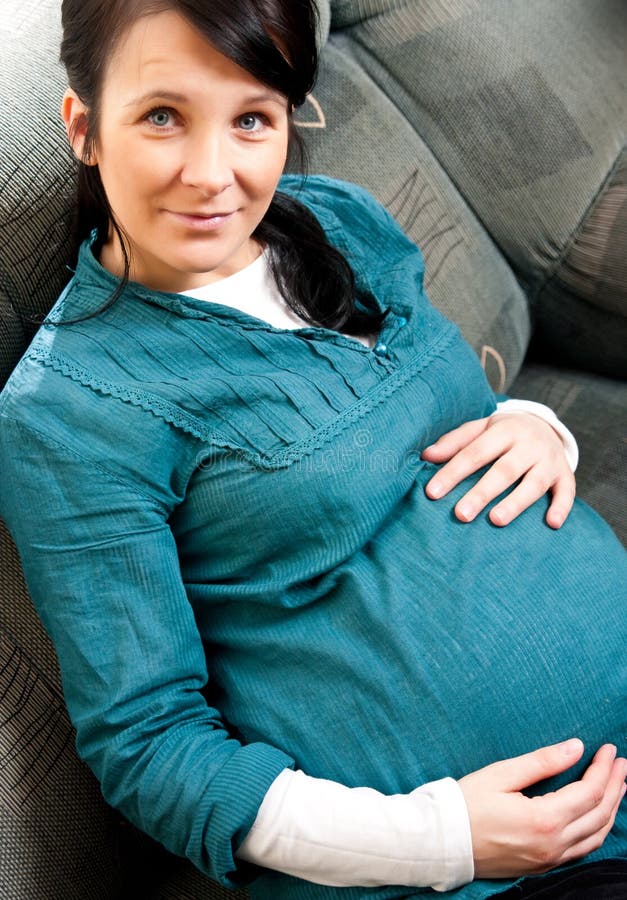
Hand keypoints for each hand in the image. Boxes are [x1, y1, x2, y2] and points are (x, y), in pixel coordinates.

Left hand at [422, 413, 575, 527]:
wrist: (545, 425)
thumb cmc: (502, 433)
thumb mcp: (480, 429)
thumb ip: (455, 442)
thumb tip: (426, 456)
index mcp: (504, 430)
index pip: (474, 453)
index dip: (453, 472)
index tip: (432, 493)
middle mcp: (529, 444)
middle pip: (504, 470)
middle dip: (481, 493)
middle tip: (460, 514)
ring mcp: (549, 460)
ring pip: (534, 483)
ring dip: (516, 503)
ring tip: (496, 521)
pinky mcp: (564, 475)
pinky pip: (567, 491)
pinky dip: (562, 507)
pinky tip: (551, 524)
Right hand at [459, 739, 626, 878]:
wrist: (442, 842)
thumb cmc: (466, 804)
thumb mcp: (501, 774)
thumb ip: (542, 762)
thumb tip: (576, 747)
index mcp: (544, 819)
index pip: (589, 792)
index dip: (603, 769)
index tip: (608, 748)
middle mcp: (552, 844)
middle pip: (599, 814)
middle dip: (614, 785)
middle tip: (620, 763)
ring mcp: (549, 859)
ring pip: (596, 836)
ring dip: (611, 809)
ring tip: (618, 786)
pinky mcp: (542, 866)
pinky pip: (582, 849)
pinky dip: (597, 830)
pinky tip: (598, 816)